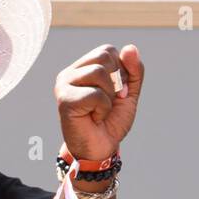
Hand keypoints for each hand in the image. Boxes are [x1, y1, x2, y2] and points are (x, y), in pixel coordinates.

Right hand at [55, 43, 143, 160]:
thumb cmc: (111, 122)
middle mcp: (70, 73)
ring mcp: (64, 85)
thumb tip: (130, 47)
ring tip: (100, 111)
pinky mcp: (64, 100)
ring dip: (109, 97)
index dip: (121, 71)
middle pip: (104, 56)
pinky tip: (94, 118)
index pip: (107, 50)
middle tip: (109, 102)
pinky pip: (95, 94)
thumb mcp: (129, 94)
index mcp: (83, 68)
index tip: (118, 93)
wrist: (100, 150)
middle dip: (116, 82)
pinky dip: (103, 109)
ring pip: (99, 72)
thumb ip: (134, 71)